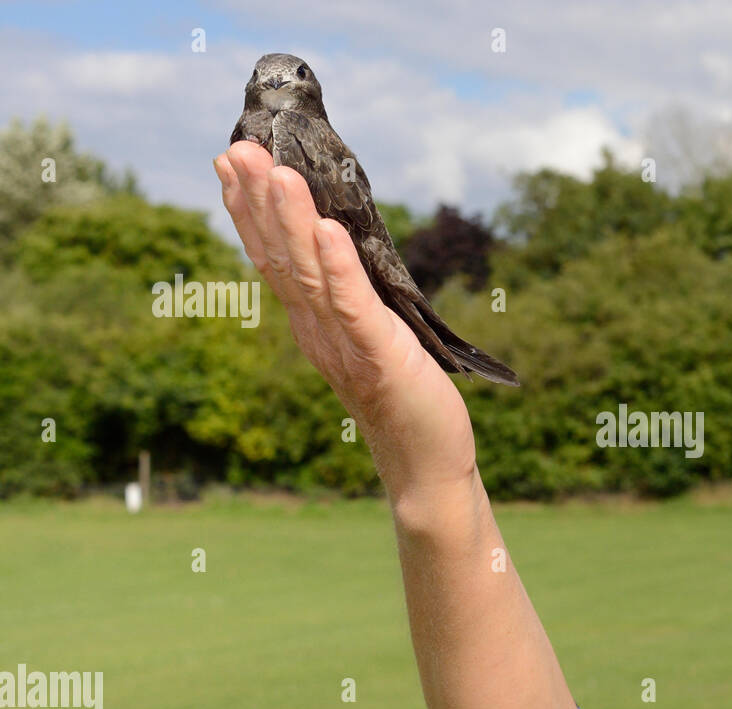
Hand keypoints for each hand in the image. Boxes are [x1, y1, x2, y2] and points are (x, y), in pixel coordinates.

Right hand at [214, 142, 477, 505]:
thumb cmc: (407, 400)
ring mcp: (345, 344)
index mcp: (315, 325)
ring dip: (292, 221)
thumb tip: (342, 253)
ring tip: (278, 172)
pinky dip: (340, 267)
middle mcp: (319, 331)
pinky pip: (354, 306)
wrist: (427, 465)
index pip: (275, 260)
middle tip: (239, 149)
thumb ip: (353, 303)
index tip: (232, 164)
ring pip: (311, 275)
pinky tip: (327, 229)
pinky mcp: (379, 356)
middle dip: (259, 202)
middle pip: (281, 258)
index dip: (251, 213)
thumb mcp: (372, 340)